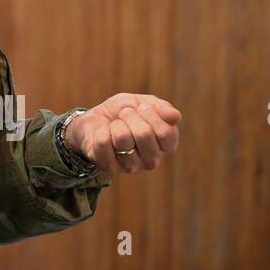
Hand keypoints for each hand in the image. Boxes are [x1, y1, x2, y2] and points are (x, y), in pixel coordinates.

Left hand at [67, 93, 181, 174]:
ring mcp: (131, 166)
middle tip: (124, 115)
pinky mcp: (110, 167)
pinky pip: (103, 143)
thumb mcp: (142, 102)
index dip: (151, 114)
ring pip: (122, 138)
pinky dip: (101, 131)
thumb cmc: (122, 113)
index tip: (141, 107)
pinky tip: (103, 135)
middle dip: (130, 116)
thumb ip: (161, 108)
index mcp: (166, 146)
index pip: (166, 133)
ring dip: (115, 124)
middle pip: (144, 134)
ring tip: (114, 125)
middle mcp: (152, 160)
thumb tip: (175, 116)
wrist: (94, 120)